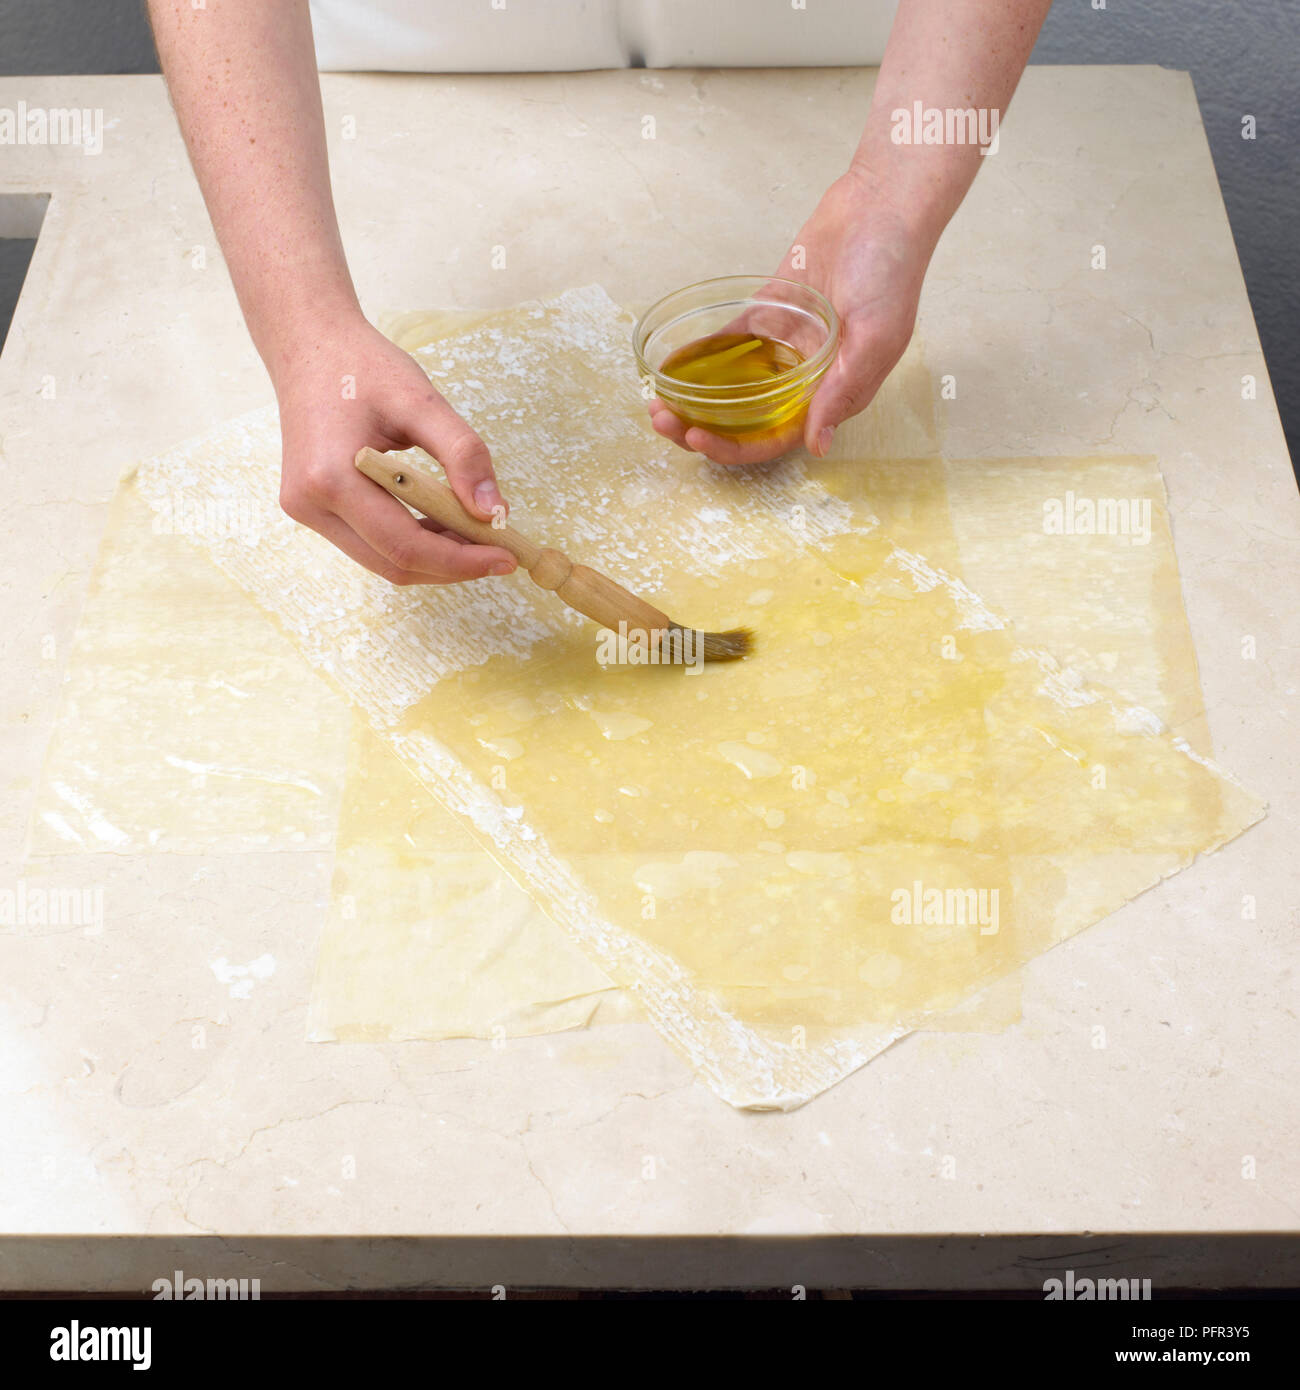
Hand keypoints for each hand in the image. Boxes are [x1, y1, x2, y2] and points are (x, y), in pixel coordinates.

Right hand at [273, 314, 517, 584]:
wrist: (309, 344)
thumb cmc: (363, 366)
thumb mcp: (422, 401)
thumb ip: (462, 454)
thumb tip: (494, 514)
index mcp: (331, 478)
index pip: (404, 545)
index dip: (460, 561)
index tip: (506, 558)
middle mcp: (311, 504)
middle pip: (393, 564)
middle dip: (452, 566)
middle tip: (500, 551)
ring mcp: (307, 511)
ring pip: (382, 561)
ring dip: (435, 558)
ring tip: (475, 534)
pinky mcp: (314, 509)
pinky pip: (371, 544)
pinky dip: (412, 543)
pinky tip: (443, 522)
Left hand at [650, 169, 930, 464]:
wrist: (882, 204)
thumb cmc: (893, 270)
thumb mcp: (876, 338)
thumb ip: (843, 392)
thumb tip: (817, 445)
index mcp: (834, 394)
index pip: (776, 439)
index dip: (734, 447)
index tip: (697, 437)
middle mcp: (807, 378)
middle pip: (746, 421)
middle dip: (701, 428)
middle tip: (661, 419)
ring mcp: (786, 347)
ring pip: (734, 390)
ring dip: (696, 401)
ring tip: (655, 400)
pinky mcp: (770, 314)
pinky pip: (730, 345)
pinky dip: (700, 357)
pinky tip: (669, 364)